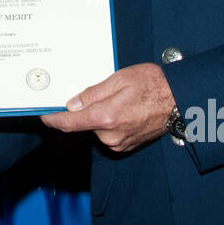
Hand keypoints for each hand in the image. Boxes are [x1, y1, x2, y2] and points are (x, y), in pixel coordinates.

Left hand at [41, 62, 175, 153]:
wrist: (180, 99)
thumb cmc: (153, 85)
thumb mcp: (119, 79)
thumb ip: (93, 94)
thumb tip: (72, 104)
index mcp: (106, 117)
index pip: (70, 123)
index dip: (53, 119)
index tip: (44, 115)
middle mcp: (111, 135)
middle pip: (83, 125)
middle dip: (82, 111)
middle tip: (96, 93)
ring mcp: (120, 143)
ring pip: (96, 129)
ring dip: (98, 116)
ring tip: (117, 98)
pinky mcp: (127, 145)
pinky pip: (108, 134)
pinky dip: (109, 123)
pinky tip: (124, 109)